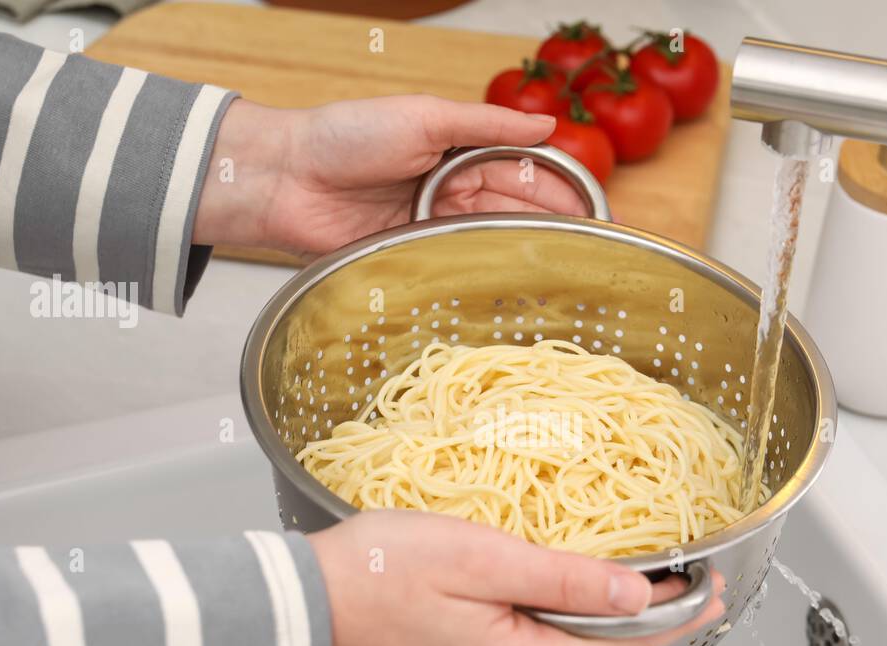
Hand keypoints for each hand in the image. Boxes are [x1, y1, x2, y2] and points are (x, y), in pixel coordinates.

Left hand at [193, 95, 588, 255]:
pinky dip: (487, 275)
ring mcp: (435, 226)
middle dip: (559, 229)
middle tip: (598, 250)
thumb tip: (547, 124)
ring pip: (496, 242)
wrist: (286, 179)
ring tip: (569, 271)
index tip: (600, 212)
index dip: (565, 190)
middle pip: (520, 212)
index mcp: (462, 151)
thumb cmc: (346, 136)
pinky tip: (517, 288)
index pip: (529, 172)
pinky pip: (459, 269)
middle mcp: (454, 191)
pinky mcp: (414, 258)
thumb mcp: (425, 116)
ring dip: (529, 254)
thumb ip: (488, 124)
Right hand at [309, 510, 725, 645]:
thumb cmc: (380, 571)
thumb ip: (567, 580)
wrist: (304, 600)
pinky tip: (547, 596)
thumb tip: (637, 594)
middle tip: (675, 573)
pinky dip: (544, 625)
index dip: (673, 615)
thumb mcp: (486, 558)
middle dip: (634, 613)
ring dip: (584, 616)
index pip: (620, 644)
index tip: (712, 592)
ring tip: (616, 576)